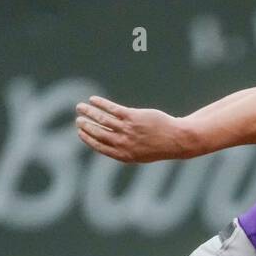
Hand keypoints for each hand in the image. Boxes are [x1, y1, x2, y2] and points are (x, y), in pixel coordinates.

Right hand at [75, 96, 193, 162]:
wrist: (176, 139)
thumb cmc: (158, 146)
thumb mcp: (140, 153)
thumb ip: (123, 148)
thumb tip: (107, 140)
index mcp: (125, 155)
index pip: (100, 147)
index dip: (88, 139)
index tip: (79, 132)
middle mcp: (124, 143)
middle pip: (98, 133)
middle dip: (86, 125)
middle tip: (78, 119)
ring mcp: (128, 130)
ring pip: (102, 119)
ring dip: (89, 112)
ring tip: (80, 107)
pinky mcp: (133, 117)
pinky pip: (112, 109)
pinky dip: (100, 103)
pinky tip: (93, 99)